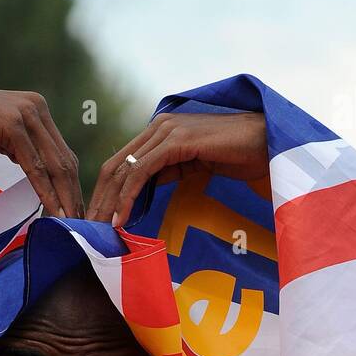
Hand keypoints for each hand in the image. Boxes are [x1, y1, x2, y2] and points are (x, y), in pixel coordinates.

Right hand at [0, 82, 84, 218]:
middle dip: (74, 196)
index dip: (73, 186)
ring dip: (64, 198)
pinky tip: (53, 212)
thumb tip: (42, 174)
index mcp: (37, 109)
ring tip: (71, 225)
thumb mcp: (0, 137)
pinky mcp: (10, 125)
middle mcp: (36, 108)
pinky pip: (34, 167)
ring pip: (54, 165)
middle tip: (82, 225)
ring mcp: (24, 114)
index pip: (63, 154)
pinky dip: (46, 192)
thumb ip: (23, 149)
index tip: (77, 213)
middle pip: (64, 161)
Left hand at [86, 111, 267, 226]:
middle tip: (89, 229)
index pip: (122, 163)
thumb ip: (168, 172)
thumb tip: (145, 191)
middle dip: (100, 200)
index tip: (98, 219)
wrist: (266, 143)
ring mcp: (166, 130)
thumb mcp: (193, 166)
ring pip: (125, 170)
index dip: (106, 192)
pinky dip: (128, 197)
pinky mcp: (176, 140)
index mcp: (160, 131)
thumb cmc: (237, 156)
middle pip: (115, 166)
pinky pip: (142, 171)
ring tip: (101, 230)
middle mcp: (159, 126)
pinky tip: (121, 218)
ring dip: (109, 203)